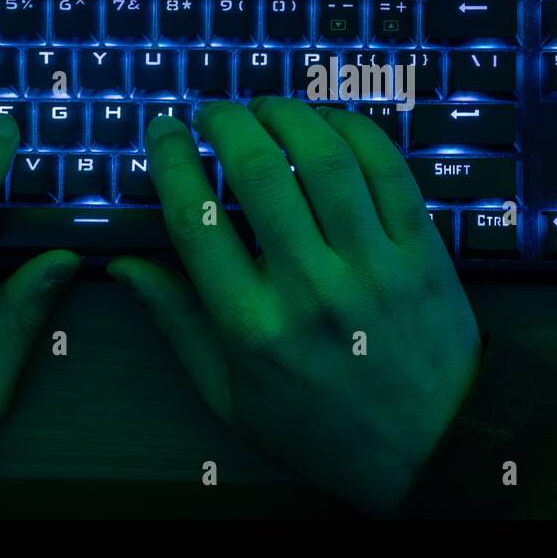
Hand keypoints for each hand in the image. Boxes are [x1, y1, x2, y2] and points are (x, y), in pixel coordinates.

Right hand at [108, 98, 480, 515]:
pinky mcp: (422, 252)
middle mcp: (311, 288)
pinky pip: (388, 169)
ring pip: (325, 158)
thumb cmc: (323, 427)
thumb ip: (178, 325)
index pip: (196, 219)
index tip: (164, 131)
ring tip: (268, 108)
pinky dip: (355, 131)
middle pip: (259, 171)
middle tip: (215, 112)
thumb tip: (125, 266)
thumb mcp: (233, 398)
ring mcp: (373, 266)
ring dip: (289, 115)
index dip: (171, 160)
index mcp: (253, 328)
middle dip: (227, 122)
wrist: (431, 449)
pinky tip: (331, 124)